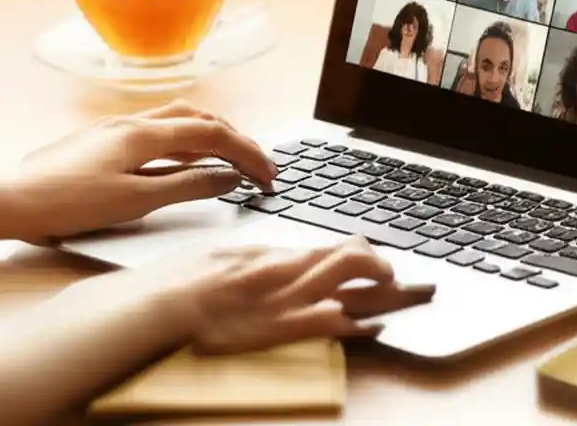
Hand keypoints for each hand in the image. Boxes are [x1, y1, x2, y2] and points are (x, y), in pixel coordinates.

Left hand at [17, 101, 276, 240]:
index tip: (269, 177)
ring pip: (178, 120)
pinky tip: (184, 160)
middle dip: (236, 140)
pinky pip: (158, 130)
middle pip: (199, 119)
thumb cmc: (68, 203)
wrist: (10, 200)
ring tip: (231, 159)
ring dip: (211, 135)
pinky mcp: (103, 140)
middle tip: (259, 167)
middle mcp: (132, 123)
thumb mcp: (136, 201)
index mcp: (144, 134)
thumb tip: (227, 178)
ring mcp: (115, 129)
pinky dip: (185, 141)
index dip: (247, 154)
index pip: (212, 135)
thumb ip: (186, 186)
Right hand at [178, 236, 435, 353]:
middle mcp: (292, 271)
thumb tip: (290, 255)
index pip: (333, 246)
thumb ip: (264, 255)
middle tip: (408, 279)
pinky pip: (332, 325)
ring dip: (387, 294)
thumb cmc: (190, 279)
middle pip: (354, 262)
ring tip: (409, 296)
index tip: (375, 256)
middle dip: (385, 269)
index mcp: (278, 252)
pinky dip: (357, 326)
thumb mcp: (230, 254)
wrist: (167, 304)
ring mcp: (290, 301)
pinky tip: (374, 329)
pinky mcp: (283, 330)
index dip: (362, 251)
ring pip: (353, 289)